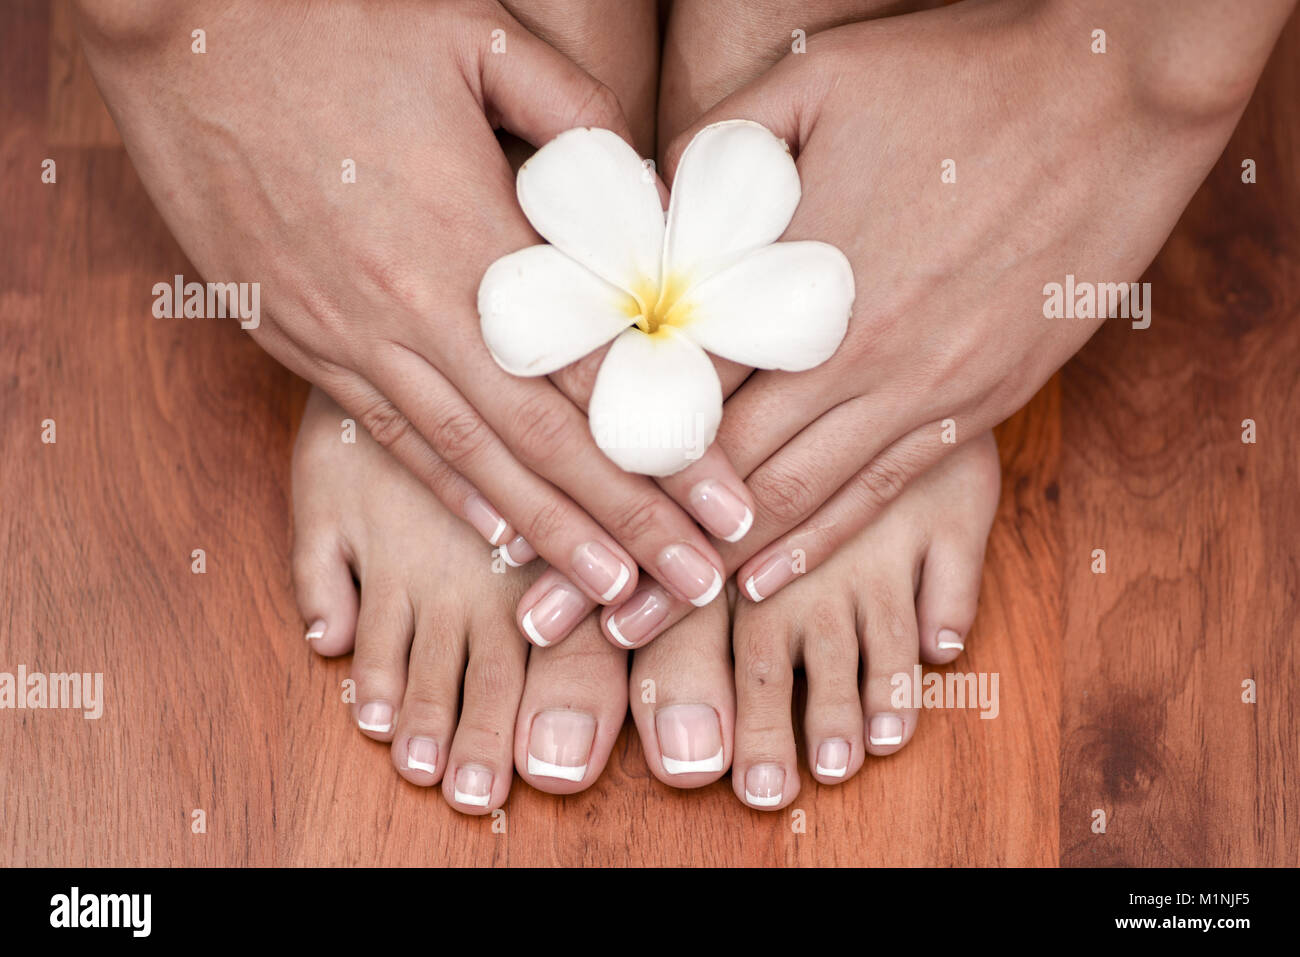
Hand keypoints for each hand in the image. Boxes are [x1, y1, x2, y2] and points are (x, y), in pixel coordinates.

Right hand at [73, 0, 743, 609]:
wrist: (174, 22)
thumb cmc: (332, 17)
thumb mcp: (479, 35)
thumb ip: (578, 117)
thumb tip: (647, 195)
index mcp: (470, 234)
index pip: (591, 374)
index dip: (666, 451)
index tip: (723, 507)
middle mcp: (413, 308)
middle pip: (541, 441)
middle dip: (626, 523)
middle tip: (690, 582)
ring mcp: (348, 332)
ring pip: (467, 457)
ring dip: (545, 532)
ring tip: (609, 593)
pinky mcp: (296, 337)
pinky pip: (385, 433)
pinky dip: (446, 490)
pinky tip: (496, 536)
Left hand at [575, 0, 1290, 646]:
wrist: (1117, 92)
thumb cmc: (961, 74)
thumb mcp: (816, 76)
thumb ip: (720, 149)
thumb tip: (647, 206)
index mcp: (794, 275)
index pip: (672, 390)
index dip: (598, 461)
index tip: (538, 518)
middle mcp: (845, 351)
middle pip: (714, 473)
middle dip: (633, 547)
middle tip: (563, 617)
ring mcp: (916, 386)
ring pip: (791, 501)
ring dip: (710, 571)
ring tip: (645, 631)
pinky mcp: (976, 404)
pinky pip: (880, 493)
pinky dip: (815, 544)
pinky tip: (764, 583)